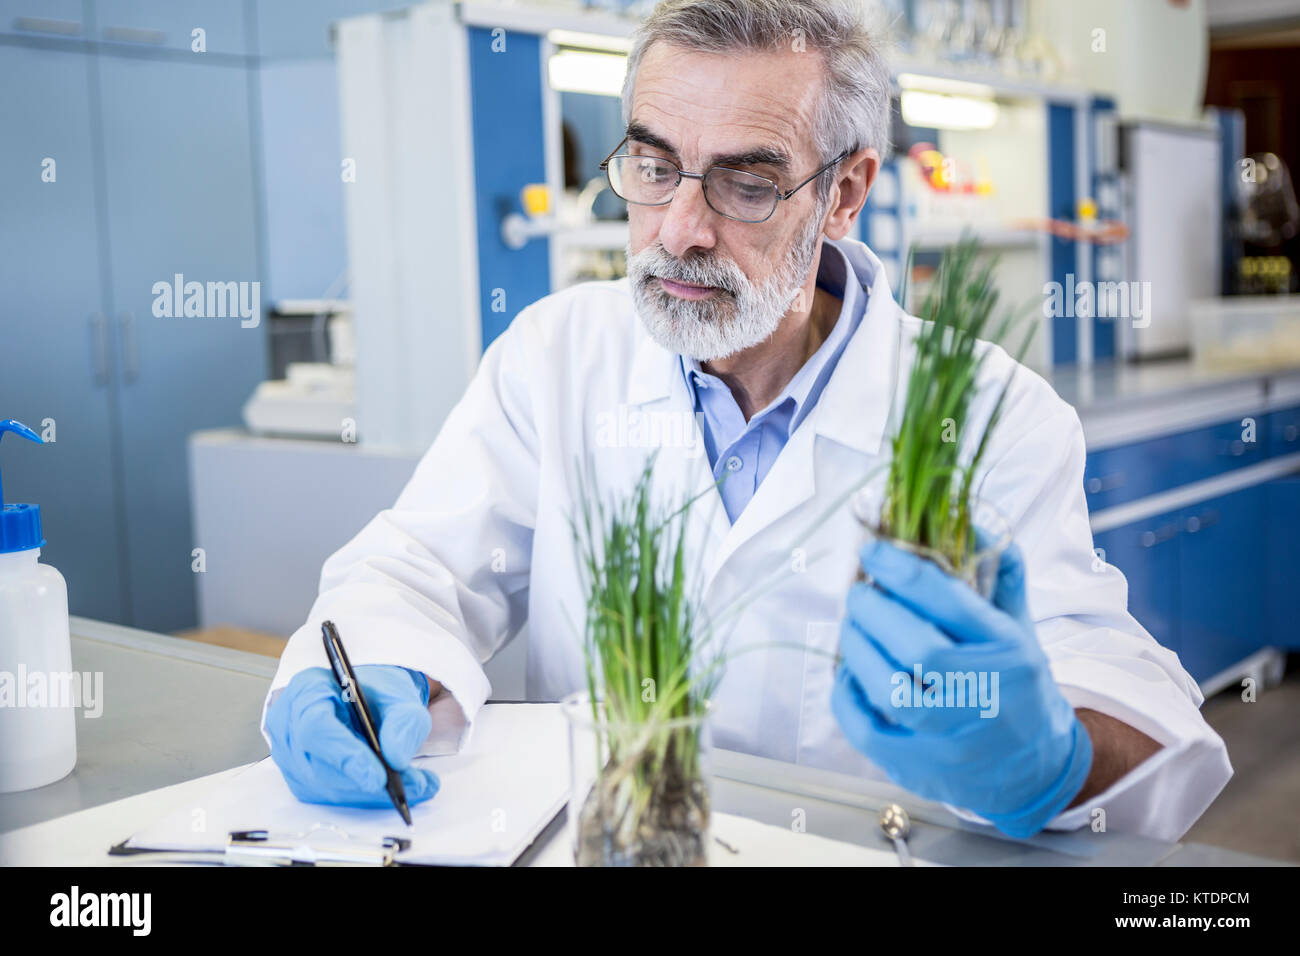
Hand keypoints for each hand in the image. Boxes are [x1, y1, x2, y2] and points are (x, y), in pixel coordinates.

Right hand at [267, 664, 440, 808]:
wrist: (367, 702)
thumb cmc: (375, 694)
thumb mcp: (399, 695)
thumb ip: (404, 720)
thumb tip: (397, 757)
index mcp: (306, 691)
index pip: (315, 728)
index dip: (345, 755)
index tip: (380, 777)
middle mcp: (289, 726)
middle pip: (319, 766)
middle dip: (368, 782)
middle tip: (415, 785)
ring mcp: (291, 757)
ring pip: (327, 788)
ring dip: (374, 795)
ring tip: (419, 786)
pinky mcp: (303, 781)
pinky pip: (332, 798)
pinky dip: (368, 799)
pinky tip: (400, 791)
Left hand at [831, 538, 1091, 837]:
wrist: (1033, 769)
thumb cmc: (1017, 686)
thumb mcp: (1019, 626)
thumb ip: (996, 572)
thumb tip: (965, 518)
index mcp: (1010, 653)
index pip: (949, 602)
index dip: (901, 569)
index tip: (872, 551)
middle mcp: (984, 696)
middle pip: (918, 649)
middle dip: (874, 610)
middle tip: (858, 592)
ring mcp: (952, 739)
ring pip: (890, 690)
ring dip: (856, 647)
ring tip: (852, 627)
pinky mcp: (919, 768)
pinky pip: (865, 730)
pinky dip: (846, 694)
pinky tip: (849, 672)